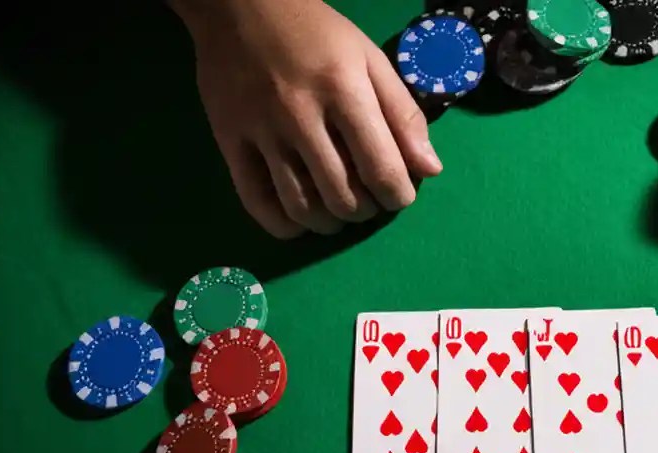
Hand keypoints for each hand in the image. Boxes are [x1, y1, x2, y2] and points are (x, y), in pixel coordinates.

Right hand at [170, 0, 442, 237]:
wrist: (240, 6)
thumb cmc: (316, 33)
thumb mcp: (370, 60)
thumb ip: (403, 115)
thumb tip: (429, 170)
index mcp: (344, 91)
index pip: (382, 169)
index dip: (398, 196)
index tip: (398, 194)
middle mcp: (301, 115)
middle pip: (343, 197)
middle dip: (366, 210)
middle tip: (367, 198)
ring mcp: (261, 132)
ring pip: (302, 207)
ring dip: (330, 222)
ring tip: (338, 209)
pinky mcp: (228, 141)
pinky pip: (256, 202)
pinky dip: (285, 225)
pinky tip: (300, 220)